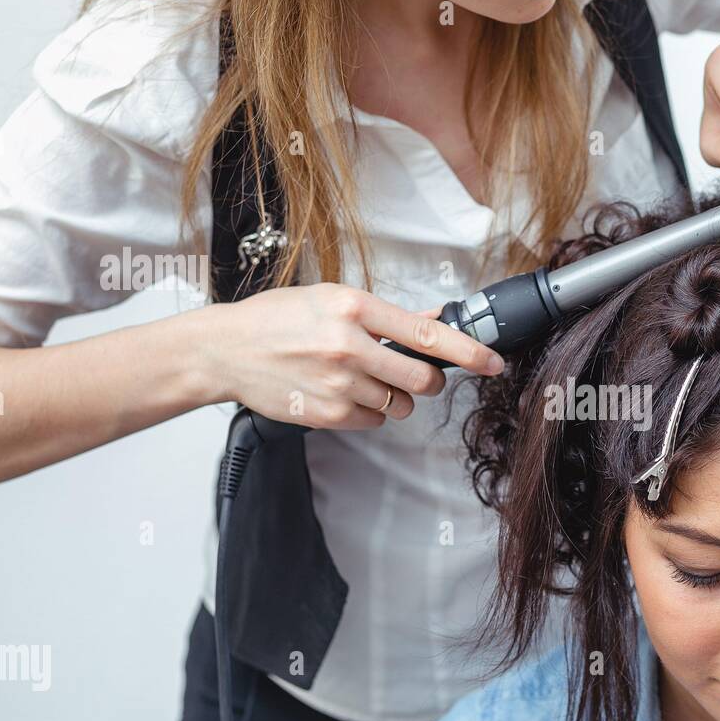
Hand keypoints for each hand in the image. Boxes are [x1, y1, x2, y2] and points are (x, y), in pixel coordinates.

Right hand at [208, 283, 504, 429]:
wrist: (226, 349)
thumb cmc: (278, 319)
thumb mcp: (332, 299)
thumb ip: (387, 315)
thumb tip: (437, 318)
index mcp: (354, 308)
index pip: (427, 334)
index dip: (468, 352)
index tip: (493, 362)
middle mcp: (348, 345)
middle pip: (422, 379)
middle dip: (428, 381)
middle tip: (414, 374)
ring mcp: (337, 383)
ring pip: (398, 405)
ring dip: (392, 397)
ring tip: (360, 379)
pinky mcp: (326, 414)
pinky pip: (373, 421)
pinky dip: (368, 412)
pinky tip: (341, 393)